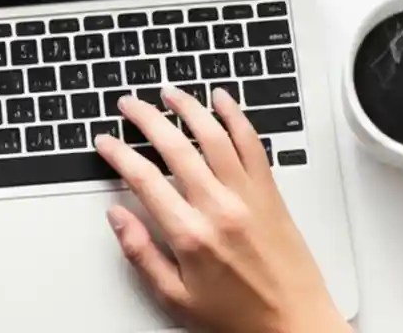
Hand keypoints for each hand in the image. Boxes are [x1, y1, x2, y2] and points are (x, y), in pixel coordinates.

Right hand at [95, 86, 349, 332]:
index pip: (144, 179)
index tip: (106, 142)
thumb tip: (118, 217)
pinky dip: (236, 116)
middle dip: (146, 119)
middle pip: (175, 147)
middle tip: (129, 104)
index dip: (119, 154)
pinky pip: (252, 143)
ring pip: (214, 135)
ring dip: (189, 107)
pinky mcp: (271, 193)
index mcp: (191, 235)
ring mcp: (248, 195)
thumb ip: (142, 254)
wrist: (296, 324)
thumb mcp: (176, 298)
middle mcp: (220, 207)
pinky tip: (223, 100)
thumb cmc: (240, 318)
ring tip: (169, 93)